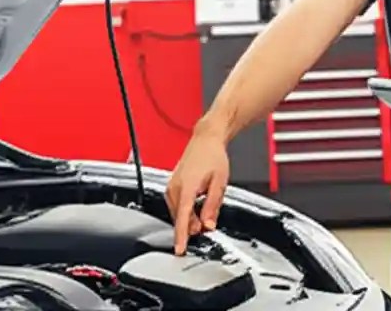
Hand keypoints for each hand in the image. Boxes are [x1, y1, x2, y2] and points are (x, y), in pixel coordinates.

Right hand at [164, 126, 229, 254]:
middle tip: (208, 222)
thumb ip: (212, 206)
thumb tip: (208, 225)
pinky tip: (197, 203)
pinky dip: (186, 211)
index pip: (182, 219)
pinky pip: (176, 206)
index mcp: (186, 187)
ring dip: (190, 218)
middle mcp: (175, 188)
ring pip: (178, 214)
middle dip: (192, 226)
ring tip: (205, 206)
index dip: (181, 237)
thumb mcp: (219, 183)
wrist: (206, 140)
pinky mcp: (171, 187)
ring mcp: (171, 187)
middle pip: (181, 218)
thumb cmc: (213, 157)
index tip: (180, 250)